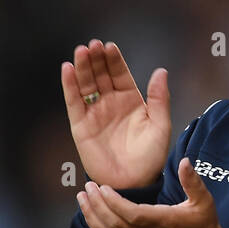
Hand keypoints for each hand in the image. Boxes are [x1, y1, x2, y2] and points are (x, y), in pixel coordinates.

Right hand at [61, 39, 170, 188]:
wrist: (133, 182)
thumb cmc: (150, 157)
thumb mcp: (160, 126)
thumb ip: (159, 99)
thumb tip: (161, 71)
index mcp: (130, 101)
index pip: (120, 75)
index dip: (115, 61)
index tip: (111, 46)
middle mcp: (111, 104)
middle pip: (101, 75)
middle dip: (97, 59)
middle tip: (94, 45)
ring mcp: (95, 113)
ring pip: (86, 84)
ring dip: (83, 67)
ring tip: (82, 51)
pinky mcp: (81, 125)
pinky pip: (74, 102)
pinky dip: (69, 85)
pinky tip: (68, 69)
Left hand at [76, 158, 222, 227]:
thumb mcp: (203, 202)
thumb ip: (192, 181)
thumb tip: (185, 160)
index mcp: (159, 221)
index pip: (128, 212)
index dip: (111, 201)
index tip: (101, 187)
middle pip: (113, 222)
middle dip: (96, 205)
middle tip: (86, 189)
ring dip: (92, 218)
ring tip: (82, 201)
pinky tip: (92, 220)